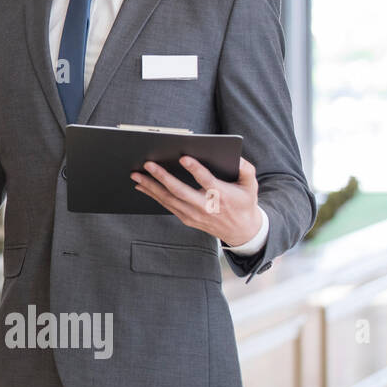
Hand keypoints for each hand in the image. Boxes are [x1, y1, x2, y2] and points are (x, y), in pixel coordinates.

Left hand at [131, 155, 260, 245]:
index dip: (195, 169)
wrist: (242, 231)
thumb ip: (245, 169)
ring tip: (136, 174)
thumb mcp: (251, 185)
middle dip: (162, 177)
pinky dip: (153, 195)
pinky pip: (167, 206)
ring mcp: (194, 215)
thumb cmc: (244, 202)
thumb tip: (236, 155)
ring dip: (150, 187)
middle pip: (180, 191)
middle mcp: (205, 206)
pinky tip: (142, 186)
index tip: (183, 157)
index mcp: (221, 195)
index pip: (207, 181)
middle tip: (148, 164)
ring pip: (169, 199)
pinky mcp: (187, 219)